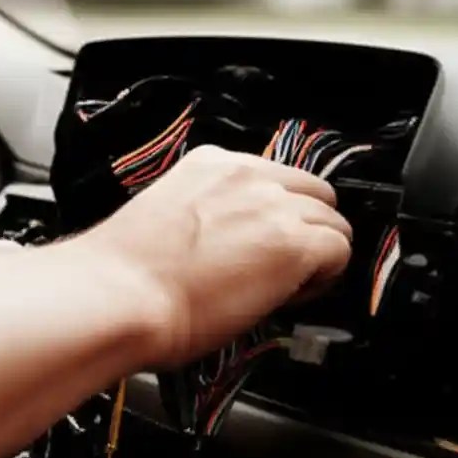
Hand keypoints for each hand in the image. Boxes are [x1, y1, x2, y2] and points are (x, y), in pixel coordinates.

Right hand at [72, 145, 351, 367]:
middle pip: (314, 193)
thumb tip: (232, 241)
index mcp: (212, 162)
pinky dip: (326, 276)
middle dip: (305, 228)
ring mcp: (274, 207)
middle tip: (280, 268)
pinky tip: (291, 296)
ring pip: (333, 222)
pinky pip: (338, 252)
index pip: (275, 177)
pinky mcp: (293, 244)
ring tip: (284, 286)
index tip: (260, 244)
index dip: (276, 215)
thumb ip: (209, 213)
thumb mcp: (168, 216)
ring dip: (318, 253)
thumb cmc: (125, 273)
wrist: (118, 294)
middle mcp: (248, 175)